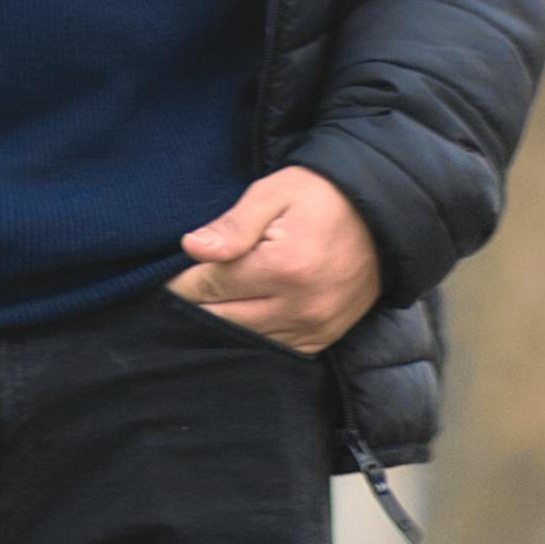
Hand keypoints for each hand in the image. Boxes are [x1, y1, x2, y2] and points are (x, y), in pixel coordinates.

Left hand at [170, 167, 382, 356]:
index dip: (181, 282)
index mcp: (282, 266)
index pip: (210, 285)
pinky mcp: (324, 337)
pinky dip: (252, 338)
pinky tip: (237, 322)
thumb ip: (233, 224)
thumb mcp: (273, 194)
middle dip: (196, 306)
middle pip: (222, 319)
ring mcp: (315, 326)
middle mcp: (299, 304)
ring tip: (203, 307)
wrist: (383, 214)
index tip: (161, 278)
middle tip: (171, 297)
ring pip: (246, 340)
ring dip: (220, 327)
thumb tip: (191, 248)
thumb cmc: (320, 196)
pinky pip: (275, 350)